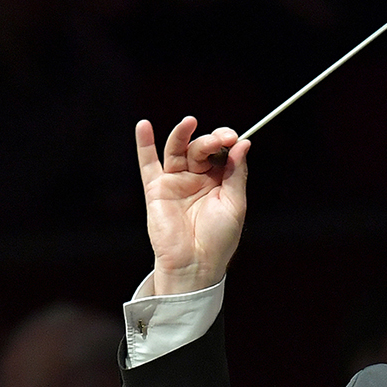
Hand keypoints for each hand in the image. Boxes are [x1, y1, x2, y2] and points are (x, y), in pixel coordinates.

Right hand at [135, 116, 250, 295]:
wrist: (195, 264)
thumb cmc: (218, 240)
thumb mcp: (235, 204)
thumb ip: (236, 173)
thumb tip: (243, 144)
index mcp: (219, 182)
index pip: (221, 153)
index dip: (226, 142)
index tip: (233, 138)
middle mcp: (197, 179)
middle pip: (201, 148)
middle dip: (210, 141)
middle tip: (220, 139)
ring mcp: (176, 182)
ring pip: (178, 150)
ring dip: (183, 134)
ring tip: (190, 122)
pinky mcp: (156, 189)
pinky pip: (148, 163)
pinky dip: (144, 144)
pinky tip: (143, 126)